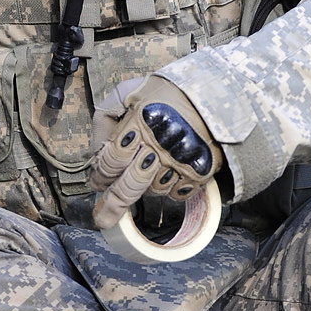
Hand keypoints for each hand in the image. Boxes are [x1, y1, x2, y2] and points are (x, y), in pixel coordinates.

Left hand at [90, 76, 224, 229]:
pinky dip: (168, 191)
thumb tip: (97, 148)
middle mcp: (159, 145)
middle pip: (128, 186)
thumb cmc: (168, 91)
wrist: (214, 92)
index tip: (96, 182)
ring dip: (143, 190)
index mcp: (139, 124)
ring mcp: (180, 161)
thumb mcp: (130, 92)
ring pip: (151, 192)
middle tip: (103, 218)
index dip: (99, 174)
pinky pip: (176, 194)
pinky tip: (165, 176)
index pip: (111, 160)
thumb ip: (107, 116)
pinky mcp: (200, 170)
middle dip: (112, 205)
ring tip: (145, 175)